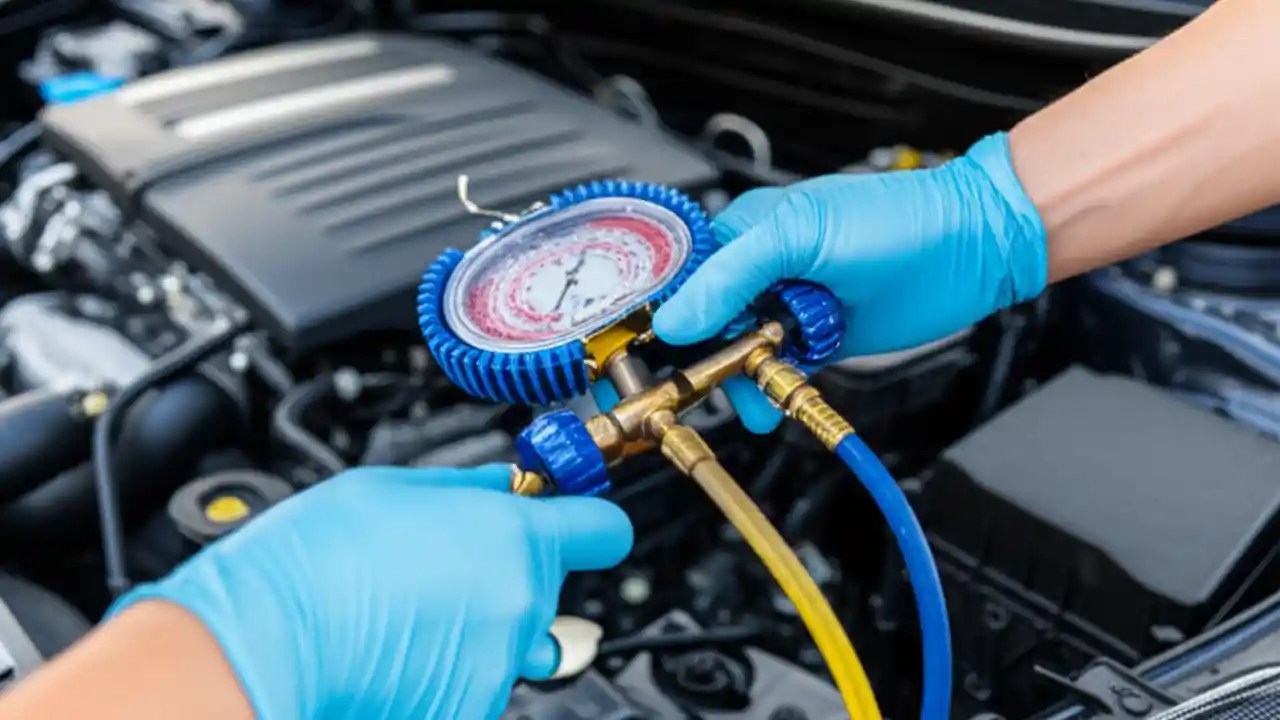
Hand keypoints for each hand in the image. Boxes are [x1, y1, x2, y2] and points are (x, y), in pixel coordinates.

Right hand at [108, 465, 632, 719]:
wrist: (265, 640)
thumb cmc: (317, 558)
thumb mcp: (396, 488)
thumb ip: (469, 490)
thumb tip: (504, 486)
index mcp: (513, 539)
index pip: (605, 530)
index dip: (590, 523)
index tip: (577, 521)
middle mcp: (521, 604)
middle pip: (551, 587)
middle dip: (514, 576)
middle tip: (450, 568)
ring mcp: (498, 665)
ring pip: (515, 638)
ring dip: (483, 625)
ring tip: (413, 611)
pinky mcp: (470, 708)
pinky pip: (480, 680)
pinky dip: (453, 667)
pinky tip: (403, 649)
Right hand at [652, 132, 1046, 431]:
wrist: (972, 249)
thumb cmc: (898, 221)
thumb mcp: (802, 236)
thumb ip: (732, 276)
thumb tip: (676, 318)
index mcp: (744, 231)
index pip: (680, 276)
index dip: (663, 315)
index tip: (656, 353)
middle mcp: (759, 269)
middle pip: (702, 323)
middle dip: (700, 358)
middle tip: (704, 386)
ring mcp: (787, 306)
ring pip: (736, 353)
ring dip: (737, 381)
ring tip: (753, 399)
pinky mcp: (815, 339)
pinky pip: (774, 370)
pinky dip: (769, 388)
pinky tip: (772, 400)